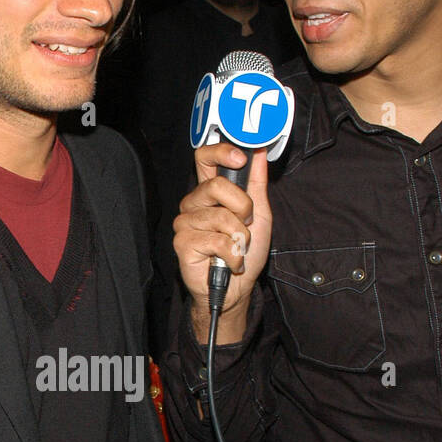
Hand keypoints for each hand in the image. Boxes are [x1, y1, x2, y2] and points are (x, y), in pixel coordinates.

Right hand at [173, 145, 270, 344]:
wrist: (236, 289)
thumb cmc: (245, 253)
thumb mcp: (259, 214)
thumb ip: (256, 183)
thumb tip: (258, 152)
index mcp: (210, 192)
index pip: (205, 157)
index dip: (221, 152)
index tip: (241, 159)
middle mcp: (194, 203)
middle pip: (216, 186)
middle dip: (242, 208)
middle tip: (246, 225)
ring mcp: (185, 222)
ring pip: (221, 217)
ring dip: (240, 238)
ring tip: (237, 249)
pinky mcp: (182, 243)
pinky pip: (217, 240)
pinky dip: (233, 255)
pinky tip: (230, 262)